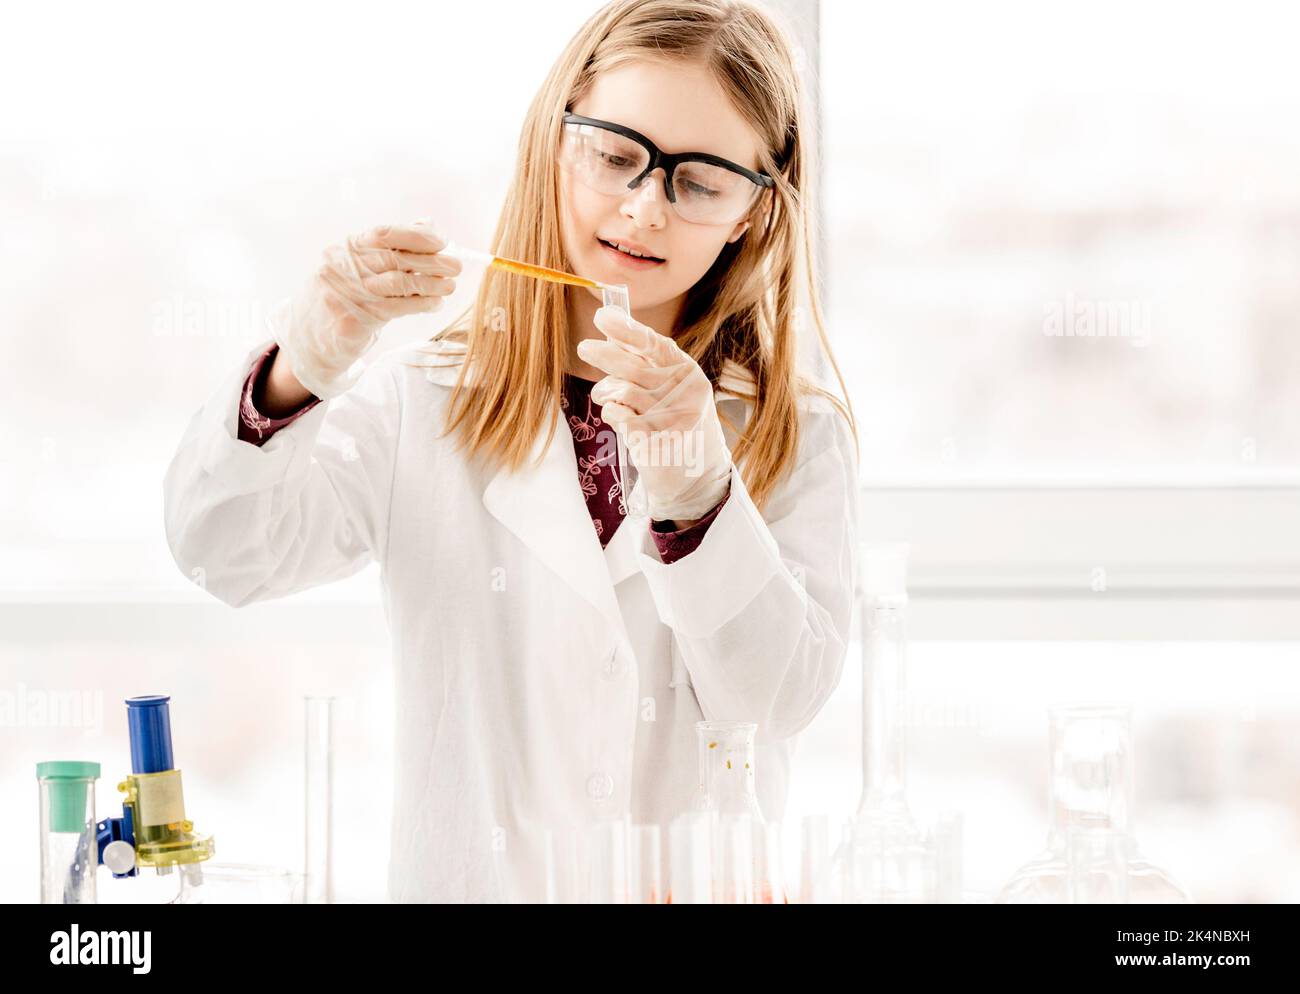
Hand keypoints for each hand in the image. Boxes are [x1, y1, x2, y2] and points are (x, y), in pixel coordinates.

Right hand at [268, 219, 461, 399]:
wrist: (309, 339)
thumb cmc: (342, 298)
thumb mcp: (357, 268)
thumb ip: (389, 248)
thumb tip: (427, 226)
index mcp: (344, 249)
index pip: (383, 234)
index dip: (416, 236)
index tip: (441, 241)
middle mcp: (342, 268)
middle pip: (394, 259)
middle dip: (431, 262)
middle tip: (456, 266)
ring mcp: (345, 294)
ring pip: (398, 284)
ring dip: (430, 284)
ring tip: (450, 285)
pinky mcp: (353, 320)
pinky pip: (396, 309)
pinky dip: (421, 304)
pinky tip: (435, 303)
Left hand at [577, 307, 732, 521]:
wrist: (696, 478)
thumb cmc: (678, 425)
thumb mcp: (673, 390)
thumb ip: (648, 365)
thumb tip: (611, 335)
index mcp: (689, 375)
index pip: (656, 345)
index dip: (627, 330)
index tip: (602, 317)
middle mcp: (684, 394)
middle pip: (633, 367)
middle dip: (604, 355)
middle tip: (583, 348)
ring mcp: (671, 419)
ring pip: (621, 391)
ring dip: (606, 391)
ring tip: (605, 395)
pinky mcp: (655, 442)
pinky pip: (618, 416)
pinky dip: (611, 413)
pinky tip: (617, 417)